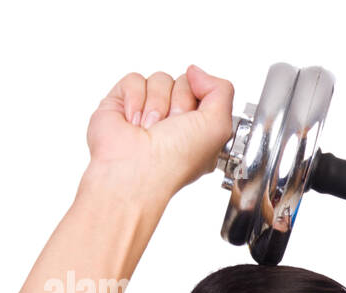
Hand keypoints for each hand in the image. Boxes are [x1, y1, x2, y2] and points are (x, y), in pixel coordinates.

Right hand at [84, 65, 234, 202]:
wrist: (136, 168)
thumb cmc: (175, 159)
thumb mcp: (220, 126)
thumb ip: (222, 91)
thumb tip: (196, 72)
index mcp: (200, 129)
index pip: (206, 91)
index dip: (201, 101)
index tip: (193, 121)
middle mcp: (175, 120)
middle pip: (183, 81)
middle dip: (178, 102)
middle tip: (171, 126)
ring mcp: (148, 110)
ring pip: (160, 79)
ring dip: (157, 104)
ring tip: (151, 128)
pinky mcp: (123, 103)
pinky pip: (134, 80)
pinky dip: (135, 99)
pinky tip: (133, 122)